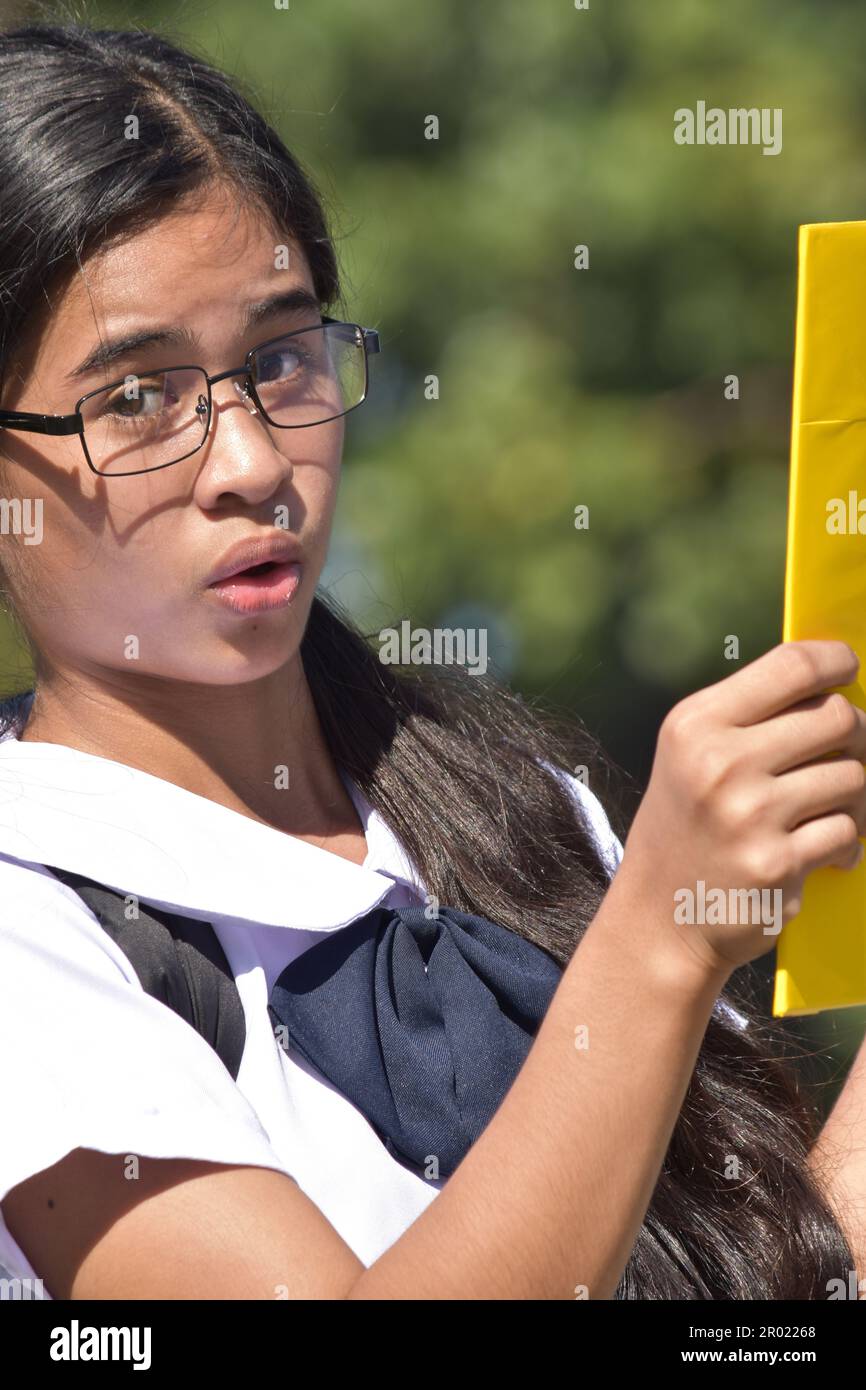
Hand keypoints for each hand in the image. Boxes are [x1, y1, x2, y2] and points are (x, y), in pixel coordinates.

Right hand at [617, 640, 865, 977]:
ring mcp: (749, 814)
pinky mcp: (776, 863)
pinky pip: (847, 833)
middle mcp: (719, 762)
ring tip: (832, 810)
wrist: (659, 921)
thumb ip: (749, 719)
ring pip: (853, 776)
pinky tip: (825, 853)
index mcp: (696, 724)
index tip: (851, 667)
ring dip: (856, 796)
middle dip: (857, 734)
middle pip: (837, 717)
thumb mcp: (691, 758)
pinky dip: (847, 844)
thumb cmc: (685, 831)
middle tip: (848, 752)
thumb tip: (836, 687)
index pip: (791, 665)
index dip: (836, 660)